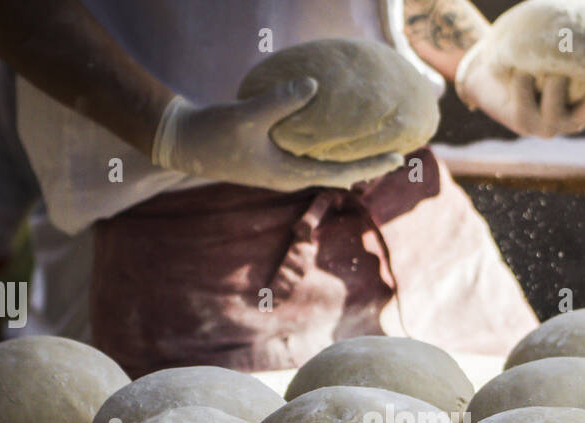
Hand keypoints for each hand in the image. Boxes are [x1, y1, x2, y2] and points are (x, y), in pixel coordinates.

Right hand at [153, 79, 404, 190]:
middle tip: (400, 152)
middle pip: (341, 173)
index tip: (400, 157)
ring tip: (378, 147)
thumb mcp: (246, 115)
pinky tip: (339, 136)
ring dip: (353, 159)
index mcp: (290, 174)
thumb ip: (279, 101)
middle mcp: (291, 175)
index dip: (371, 165)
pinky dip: (331, 148)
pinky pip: (313, 155)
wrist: (184, 142)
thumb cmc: (214, 132)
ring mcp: (282, 168)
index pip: (342, 173)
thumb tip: (312, 85)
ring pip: (328, 167)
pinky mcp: (274, 157)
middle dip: (370, 164)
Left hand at [456, 40, 584, 137]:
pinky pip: (525, 104)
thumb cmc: (531, 60)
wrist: (489, 72)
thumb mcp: (564, 55)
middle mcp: (571, 119)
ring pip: (557, 108)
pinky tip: (521, 72)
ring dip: (554, 84)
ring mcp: (547, 125)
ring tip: (550, 69)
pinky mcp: (522, 124)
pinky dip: (524, 85)